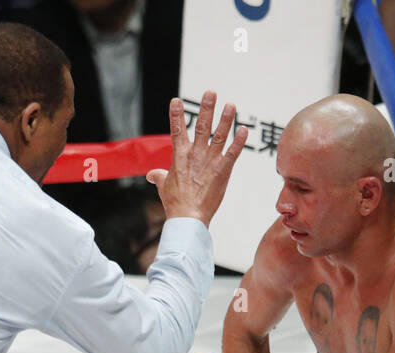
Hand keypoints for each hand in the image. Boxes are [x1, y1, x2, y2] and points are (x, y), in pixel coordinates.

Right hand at [146, 91, 247, 226]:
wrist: (188, 217)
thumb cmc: (175, 203)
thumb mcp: (163, 187)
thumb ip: (159, 176)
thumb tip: (150, 175)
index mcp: (179, 157)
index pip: (177, 131)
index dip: (176, 115)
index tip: (176, 101)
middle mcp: (195, 155)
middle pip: (202, 127)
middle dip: (207, 109)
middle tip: (211, 92)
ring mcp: (210, 162)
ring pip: (219, 136)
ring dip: (226, 119)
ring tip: (231, 105)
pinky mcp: (223, 171)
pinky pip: (233, 153)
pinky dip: (239, 141)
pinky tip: (244, 130)